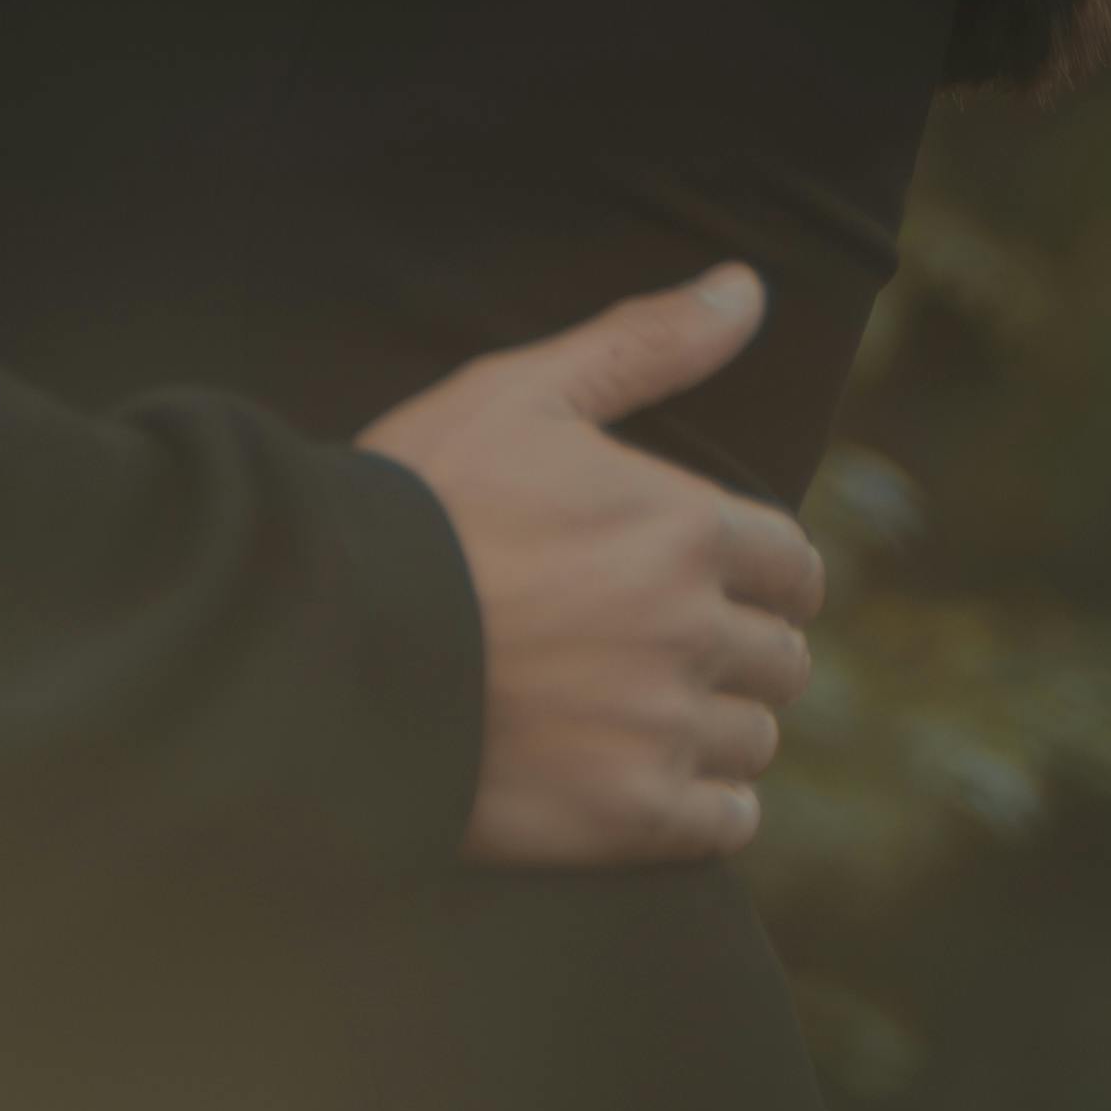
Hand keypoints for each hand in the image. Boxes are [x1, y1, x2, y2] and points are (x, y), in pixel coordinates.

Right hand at [359, 266, 818, 868]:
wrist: (316, 635)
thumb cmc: (414, 502)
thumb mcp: (520, 395)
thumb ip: (644, 342)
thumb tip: (747, 287)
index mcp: (682, 526)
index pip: (793, 565)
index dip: (755, 571)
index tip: (706, 580)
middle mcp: (691, 628)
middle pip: (781, 656)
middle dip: (733, 647)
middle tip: (655, 645)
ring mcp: (662, 727)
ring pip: (753, 738)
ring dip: (715, 726)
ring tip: (636, 710)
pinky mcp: (628, 813)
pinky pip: (726, 823)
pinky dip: (703, 807)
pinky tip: (640, 777)